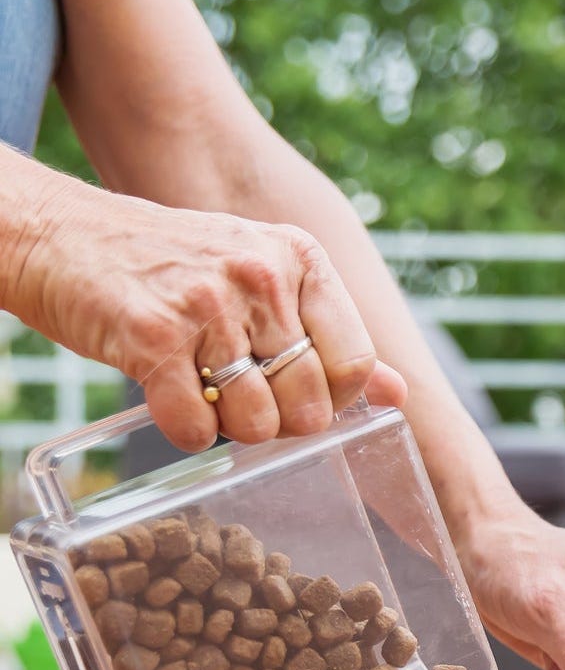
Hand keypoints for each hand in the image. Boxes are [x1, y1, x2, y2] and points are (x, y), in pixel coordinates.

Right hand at [5, 170, 403, 449]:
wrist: (62, 236)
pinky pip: (197, 428)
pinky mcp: (154, 337)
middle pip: (311, 400)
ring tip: (205, 392)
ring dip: (232, 429)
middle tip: (242, 398)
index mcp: (300, 259)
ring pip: (259, 421)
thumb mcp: (261, 278)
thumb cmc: (170, 267)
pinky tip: (171, 400)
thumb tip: (398, 393)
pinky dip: (186, 433)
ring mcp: (208, 304)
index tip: (298, 392)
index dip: (333, 397)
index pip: (355, 360)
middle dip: (282, 420)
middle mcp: (261, 276)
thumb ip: (329, 335)